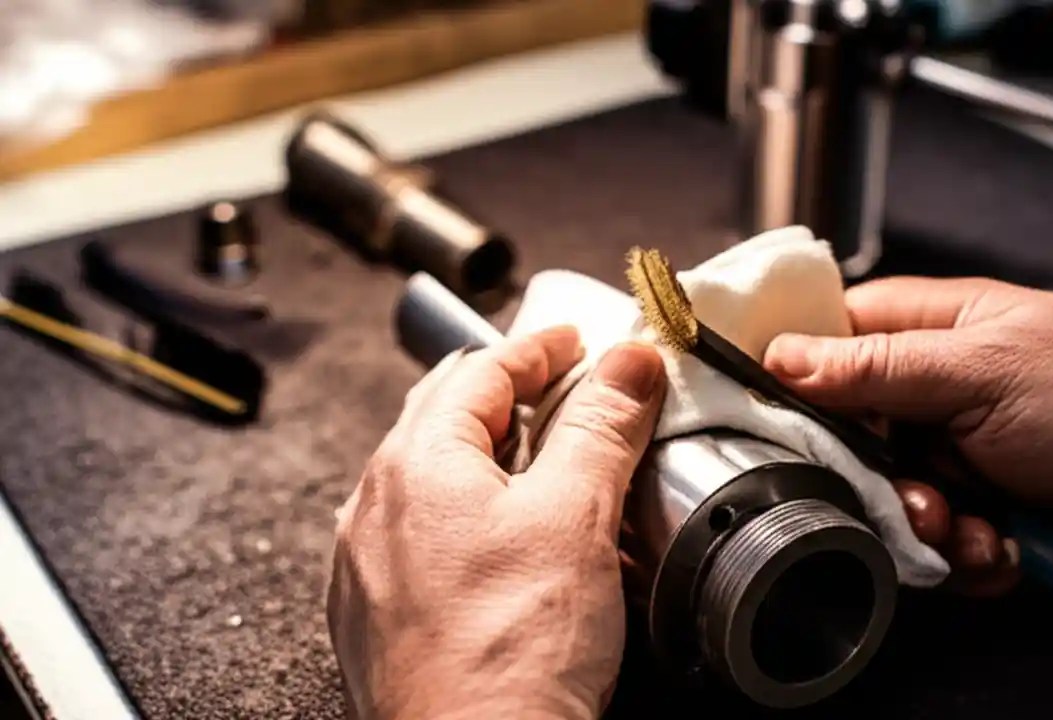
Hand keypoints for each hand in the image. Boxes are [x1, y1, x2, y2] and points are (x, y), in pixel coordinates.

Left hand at [328, 327, 665, 719]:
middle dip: (506, 392)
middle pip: (444, 417)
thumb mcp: (574, 516)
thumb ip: (601, 427)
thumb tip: (627, 364)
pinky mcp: (379, 616)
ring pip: (430, 480)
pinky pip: (422, 537)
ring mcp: (369, 567)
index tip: (573, 343)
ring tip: (539, 463)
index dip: (537, 348)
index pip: (479, 372)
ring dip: (487, 454)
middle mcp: (375, 508)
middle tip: (559, 388)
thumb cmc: (510, 654)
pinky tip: (502, 544)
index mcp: (414, 464)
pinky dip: (467, 515)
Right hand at [764, 277, 1052, 590]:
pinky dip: (964, 554)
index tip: (772, 411)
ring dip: (924, 522)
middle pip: (850, 430)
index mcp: (936, 326)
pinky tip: (1002, 547)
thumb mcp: (982, 369)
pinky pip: (936, 541)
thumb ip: (877, 367)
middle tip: (909, 490)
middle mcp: (940, 388)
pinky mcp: (986, 511)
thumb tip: (781, 356)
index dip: (798, 370)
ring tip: (972, 526)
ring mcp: (962, 452)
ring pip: (890, 496)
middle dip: (871, 473)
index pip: (834, 334)